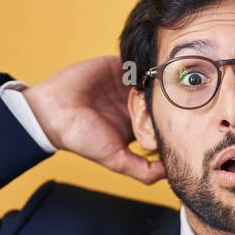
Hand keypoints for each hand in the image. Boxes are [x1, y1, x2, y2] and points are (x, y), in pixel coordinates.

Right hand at [22, 55, 165, 184]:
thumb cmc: (82, 139)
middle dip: (170, 96)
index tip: (181, 118)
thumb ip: (143, 170)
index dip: (172, 119)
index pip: (162, 120)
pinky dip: (147, 61)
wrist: (53, 112)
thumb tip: (171, 173)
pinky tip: (155, 65)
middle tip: (179, 94)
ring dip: (161, 76)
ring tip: (171, 77)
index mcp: (134, 125)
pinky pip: (139, 61)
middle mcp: (132, 104)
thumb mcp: (115, 160)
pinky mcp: (118, 66)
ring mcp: (126, 84)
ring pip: (154, 78)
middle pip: (161, 97)